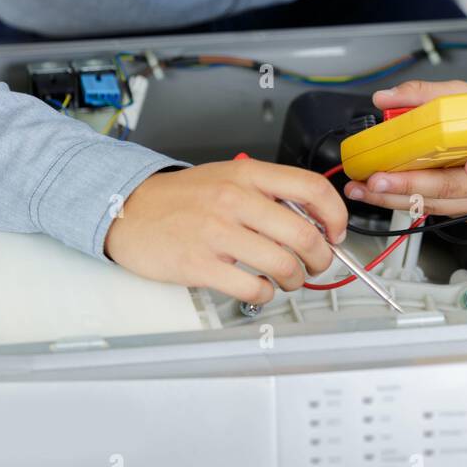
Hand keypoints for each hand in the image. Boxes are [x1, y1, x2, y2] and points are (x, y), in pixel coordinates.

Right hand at [105, 158, 347, 306]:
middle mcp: (235, 200)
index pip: (312, 189)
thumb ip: (268, 192)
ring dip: (295, 279)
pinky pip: (252, 287)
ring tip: (288, 279)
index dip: (335, 215)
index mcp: (248, 174)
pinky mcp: (200, 265)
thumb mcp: (229, 176)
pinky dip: (265, 292)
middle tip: (317, 264)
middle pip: (304, 235)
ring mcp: (217, 233)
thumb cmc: (183, 196)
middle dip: (321, 258)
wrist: (130, 208)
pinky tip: (259, 286)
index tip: (336, 232)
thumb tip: (314, 219)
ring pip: (283, 265)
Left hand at [343, 79, 466, 219]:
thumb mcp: (464, 96)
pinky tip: (381, 195)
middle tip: (378, 180)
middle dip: (412, 186)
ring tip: (366, 189)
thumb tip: (387, 97)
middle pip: (456, 188)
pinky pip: (436, 211)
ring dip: (398, 199)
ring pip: (440, 206)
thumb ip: (425, 94)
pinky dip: (406, 203)